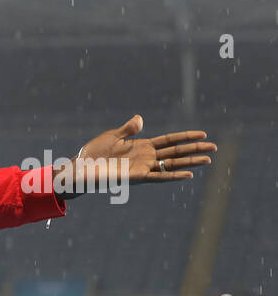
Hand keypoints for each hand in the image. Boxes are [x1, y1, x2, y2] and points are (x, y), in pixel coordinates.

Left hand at [55, 114, 216, 197]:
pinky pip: (159, 176)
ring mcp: (143, 167)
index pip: (170, 140)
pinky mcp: (137, 177)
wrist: (80, 168)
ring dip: (190, 162)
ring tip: (209, 159)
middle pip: (176, 152)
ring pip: (172, 165)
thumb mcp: (113, 136)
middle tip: (215, 147)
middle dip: (195, 149)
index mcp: (142, 146)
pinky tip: (188, 174)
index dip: (186, 136)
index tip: (203, 133)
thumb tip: (141, 118)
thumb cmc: (94, 153)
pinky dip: (174, 175)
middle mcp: (146, 157)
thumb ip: (129, 129)